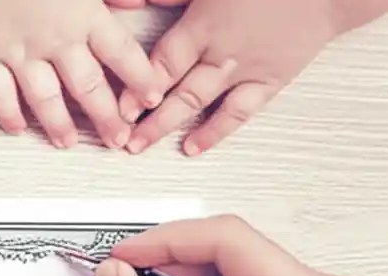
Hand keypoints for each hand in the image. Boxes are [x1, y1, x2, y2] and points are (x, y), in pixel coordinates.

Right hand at [0, 0, 163, 148]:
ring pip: (44, 99)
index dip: (139, 79)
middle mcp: (52, 38)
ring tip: (68, 143)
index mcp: (81, 11)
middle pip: (87, 87)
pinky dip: (7, 115)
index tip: (152, 98)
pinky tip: (17, 129)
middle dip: (106, 118)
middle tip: (117, 140)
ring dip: (59, 125)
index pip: (120, 53)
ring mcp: (14, 50)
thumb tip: (140, 4)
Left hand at [117, 0, 342, 155]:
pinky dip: (215, 132)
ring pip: (199, 104)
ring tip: (142, 146)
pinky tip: (194, 148)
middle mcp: (222, 52)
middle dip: (143, 115)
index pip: (161, 63)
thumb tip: (139, 2)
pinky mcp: (271, 79)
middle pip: (173, 89)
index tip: (116, 105)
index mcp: (205, 23)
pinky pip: (239, 112)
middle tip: (119, 136)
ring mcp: (246, 69)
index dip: (135, 87)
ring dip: (168, 127)